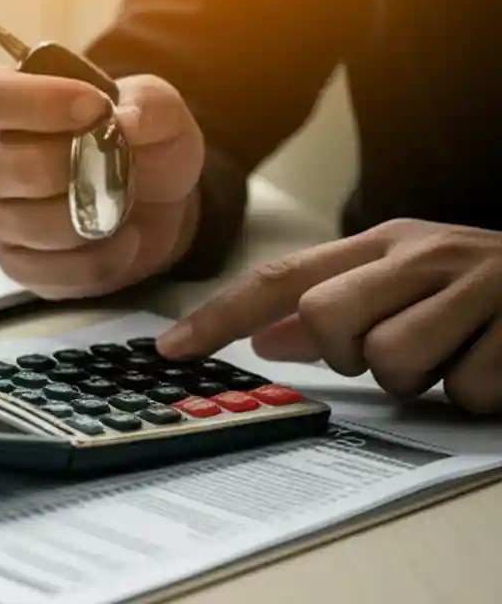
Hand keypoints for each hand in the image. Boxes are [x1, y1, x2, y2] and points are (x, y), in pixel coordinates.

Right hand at [0, 69, 204, 298]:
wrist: (153, 203)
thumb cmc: (139, 142)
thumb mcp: (159, 108)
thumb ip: (149, 101)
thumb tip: (125, 120)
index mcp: (3, 107)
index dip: (34, 100)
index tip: (94, 107)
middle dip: (70, 167)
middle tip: (117, 165)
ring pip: (27, 223)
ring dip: (90, 217)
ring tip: (123, 205)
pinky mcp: (15, 265)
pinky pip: (50, 270)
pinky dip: (100, 259)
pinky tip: (123, 240)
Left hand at [157, 219, 501, 412]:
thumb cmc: (491, 292)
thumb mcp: (411, 285)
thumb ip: (338, 304)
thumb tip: (266, 334)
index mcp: (388, 243)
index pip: (280, 277)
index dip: (219, 315)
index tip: (169, 350)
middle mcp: (425, 253)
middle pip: (324, 317)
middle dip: (349, 352)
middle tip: (396, 347)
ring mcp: (479, 286)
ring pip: (392, 360)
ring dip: (420, 379)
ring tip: (456, 354)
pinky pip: (464, 391)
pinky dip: (477, 393)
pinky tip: (499, 362)